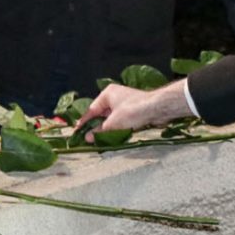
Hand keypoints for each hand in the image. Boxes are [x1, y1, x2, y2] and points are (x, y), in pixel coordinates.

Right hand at [76, 81, 190, 138]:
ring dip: (106, 129)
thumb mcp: (113, 123)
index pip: (92, 109)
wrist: (158, 109)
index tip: (77, 131)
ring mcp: (124, 103)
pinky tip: (112, 137)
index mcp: (108, 94)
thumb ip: (99, 131)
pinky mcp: (133, 111)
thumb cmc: (134, 111)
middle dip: (95, 126)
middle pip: (101, 114)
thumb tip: (88, 138)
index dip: (84, 122)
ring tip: (98, 140)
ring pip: (111, 118)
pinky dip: (116, 128)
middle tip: (87, 138)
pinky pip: (120, 121)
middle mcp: (115, 96)